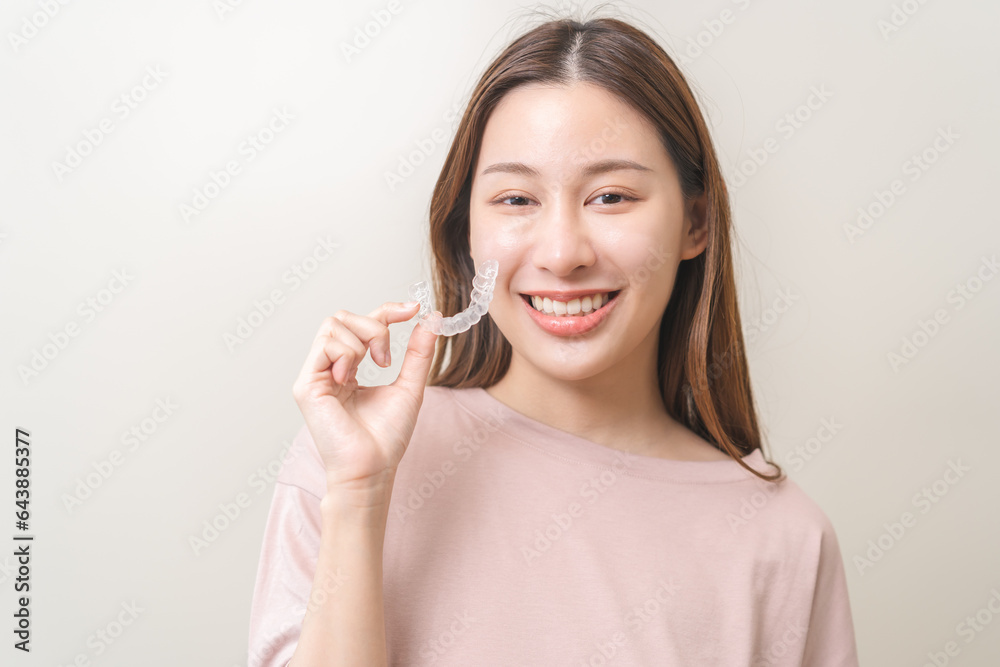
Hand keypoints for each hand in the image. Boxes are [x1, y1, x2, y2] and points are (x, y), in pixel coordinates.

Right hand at [291, 301, 438, 501]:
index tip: (413, 309)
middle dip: (374, 326)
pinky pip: (326, 345)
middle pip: (343, 317)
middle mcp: (329, 368)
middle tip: (387, 357)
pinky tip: (351, 377)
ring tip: (372, 368)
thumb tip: (432, 319)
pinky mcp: (306, 385)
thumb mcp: (410, 386)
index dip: (387, 310)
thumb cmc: (386, 437)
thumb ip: (418, 351)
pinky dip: (347, 353)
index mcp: (349, 368)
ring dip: (362, 340)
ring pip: (333, 324)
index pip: (362, 324)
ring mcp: (315, 375)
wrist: (373, 467)